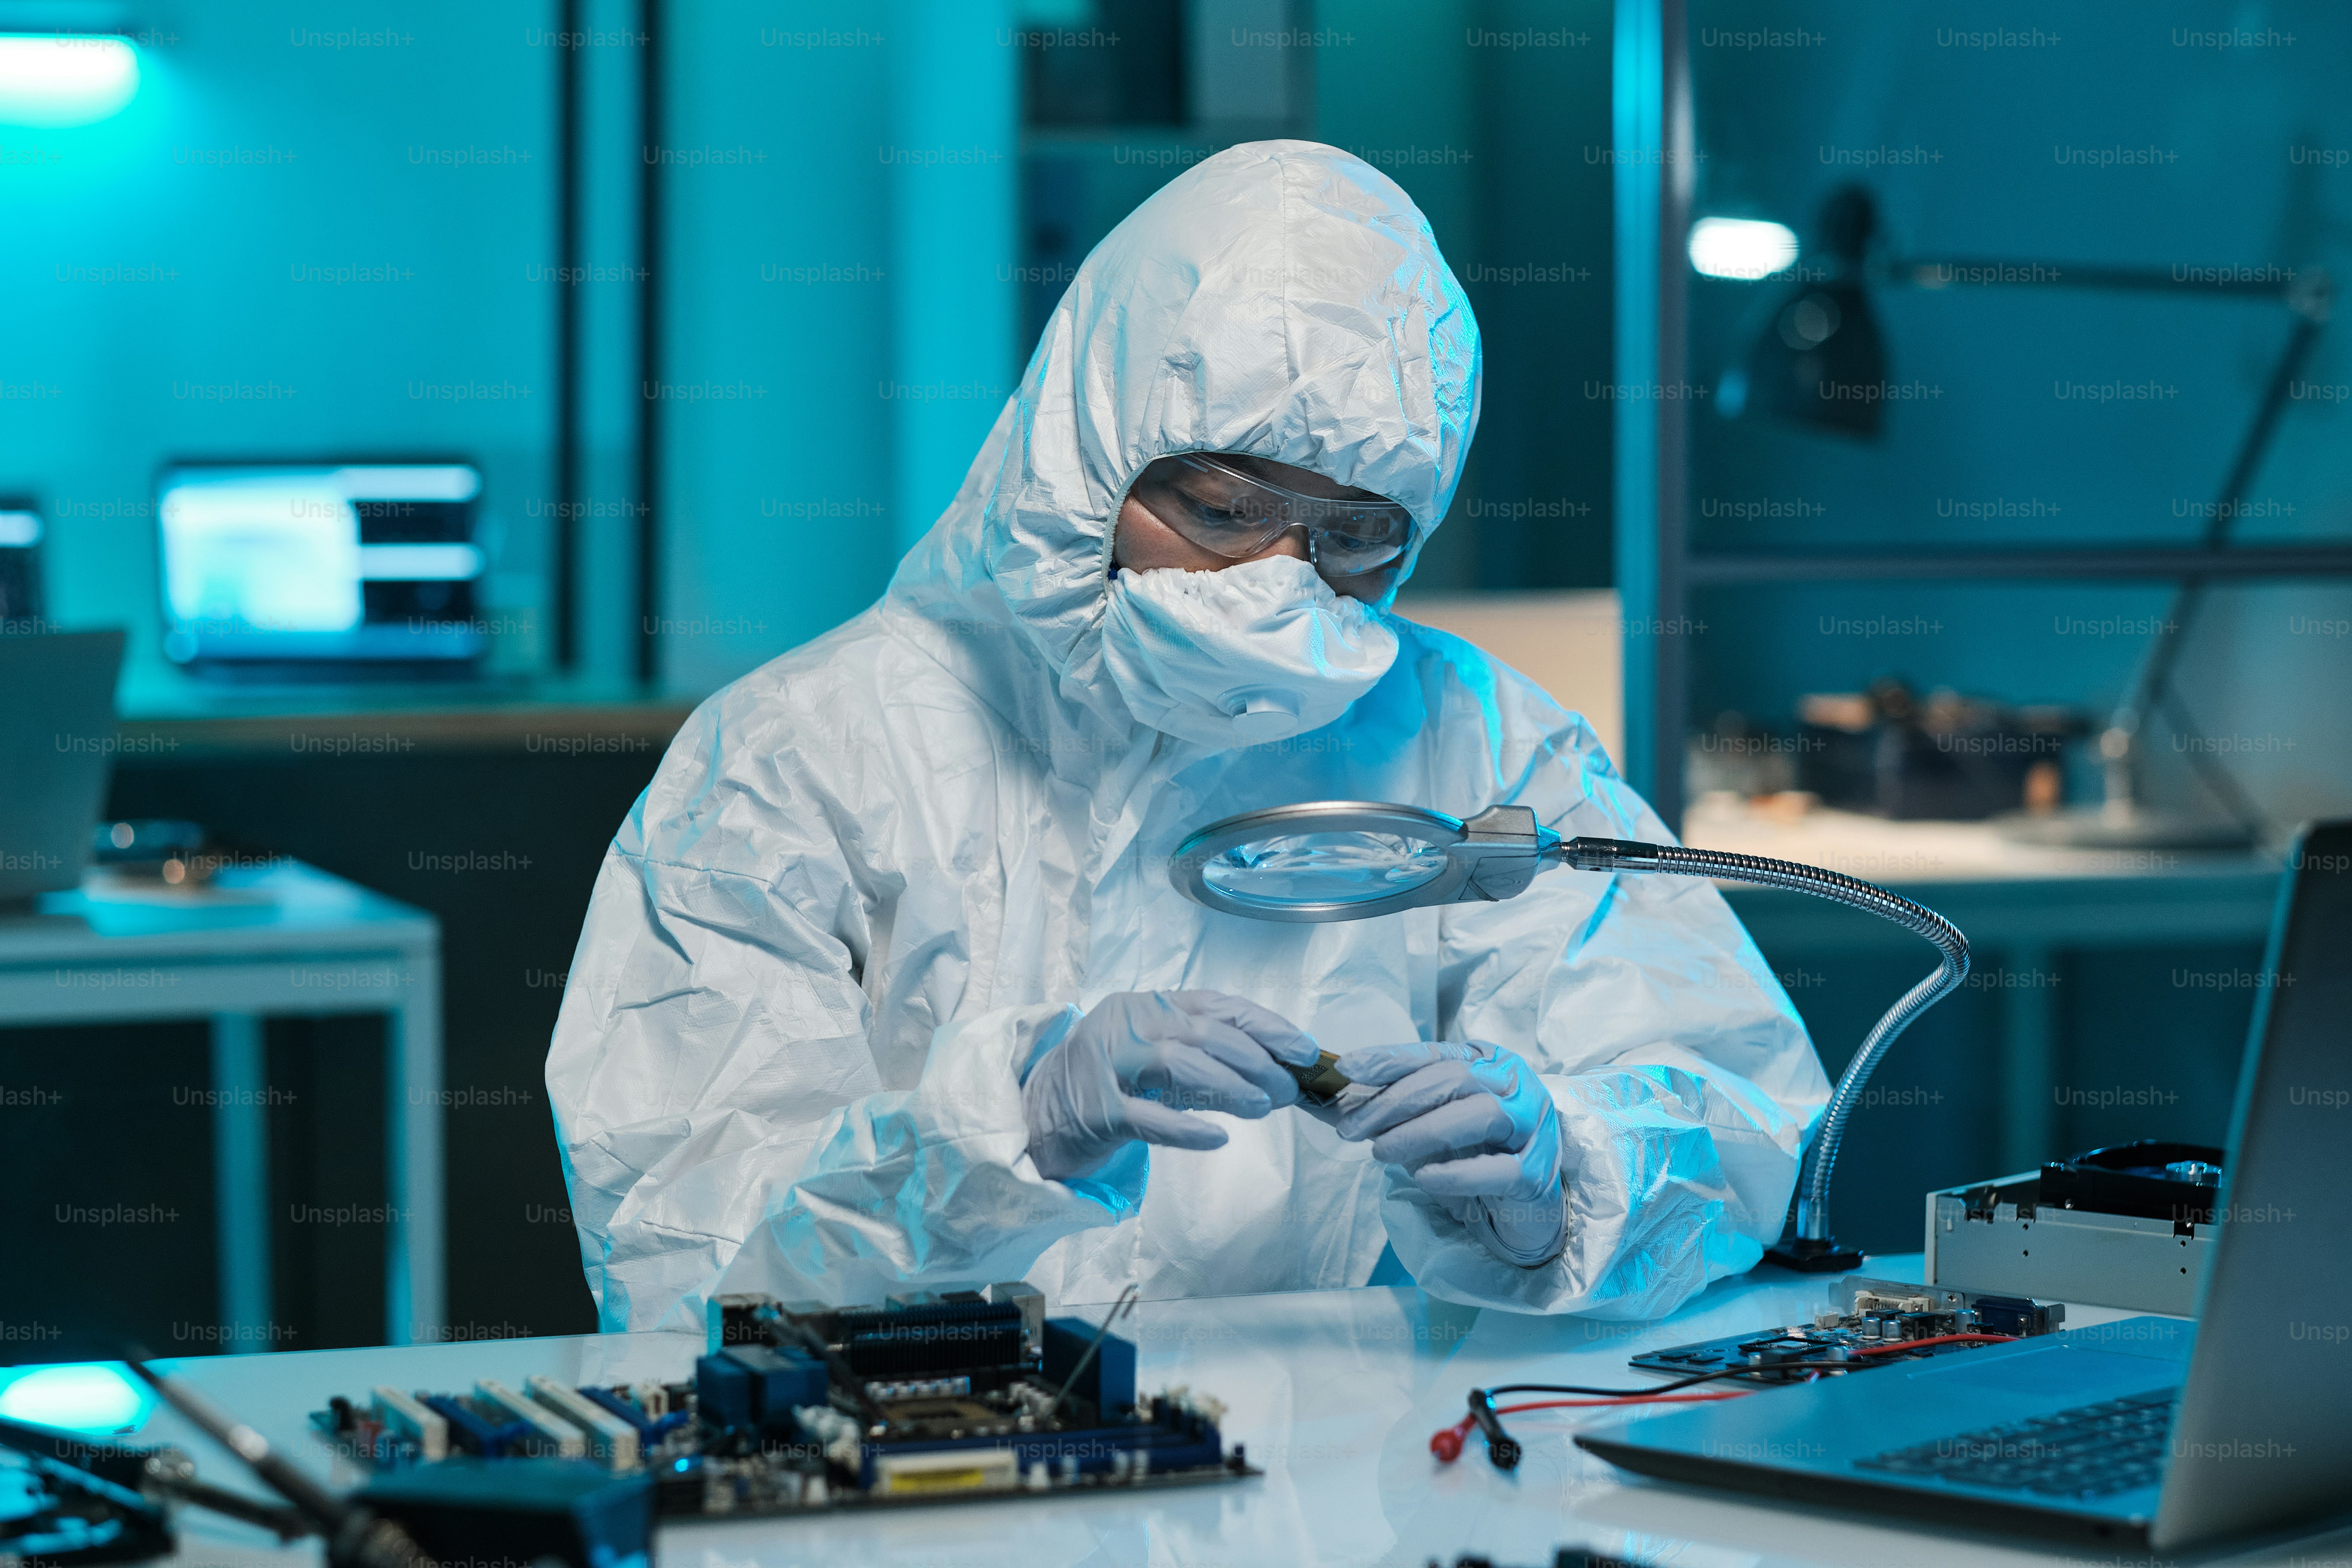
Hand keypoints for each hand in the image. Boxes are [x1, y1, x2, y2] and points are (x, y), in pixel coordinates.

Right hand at [1022, 991, 1317, 1180]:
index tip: (1303, 1049)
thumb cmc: (1110, 1083)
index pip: (1217, 1004)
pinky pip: (1148, 1117)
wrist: (1038, 1115)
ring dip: (1230, 1086)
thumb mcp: (1156, 1054)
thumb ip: (1205, 1053)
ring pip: (1179, 1065)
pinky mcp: (1096, 1110)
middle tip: (1288, 1089)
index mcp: (1148, 1005)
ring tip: (1263, 1107)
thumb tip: (1276, 1069)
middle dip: (1256, 1060)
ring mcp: (1107, 1064)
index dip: (1265, 1025)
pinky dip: (1187, 1128)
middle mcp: (1127, 1023)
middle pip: (1204, 1033)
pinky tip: (1219, 1138)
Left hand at [1331, 1040, 1566, 1266]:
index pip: (1436, 1053)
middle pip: (1453, 1080)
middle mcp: (1515, 1086)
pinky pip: (1499, 1169)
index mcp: (1489, 1064)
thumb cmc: (1474, 1154)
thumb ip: (1394, 1110)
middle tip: (1350, 1128)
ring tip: (1379, 1152)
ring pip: (1479, 1115)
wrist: (1524, 1207)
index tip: (1347, 1068)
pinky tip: (1424, 1178)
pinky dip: (1457, 1173)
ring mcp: (1533, 1127)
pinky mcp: (1537, 1173)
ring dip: (1420, 1132)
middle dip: (1394, 1102)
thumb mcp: (1432, 1123)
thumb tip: (1334, 1102)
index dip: (1390, 1058)